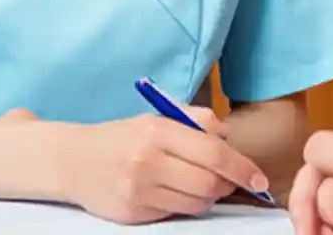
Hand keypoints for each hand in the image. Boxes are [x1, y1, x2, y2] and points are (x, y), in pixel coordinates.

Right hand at [36, 106, 267, 224]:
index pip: (214, 154)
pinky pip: (176, 214)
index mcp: (157, 130)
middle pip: (209, 183)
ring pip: (196, 203)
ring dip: (208, 196)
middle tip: (227, 180)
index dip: (242, 169)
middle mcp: (148, 160)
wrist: (74, 161)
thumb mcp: (157, 118)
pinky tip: (173, 192)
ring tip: (197, 183)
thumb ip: (197, 121)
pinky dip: (184, 205)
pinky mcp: (133, 214)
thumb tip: (229, 138)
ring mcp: (139, 190)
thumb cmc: (123, 137)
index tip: (259, 178)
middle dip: (227, 185)